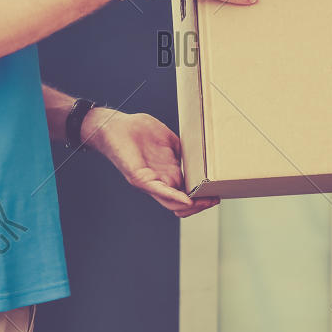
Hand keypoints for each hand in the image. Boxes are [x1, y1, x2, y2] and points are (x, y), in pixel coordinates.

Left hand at [83, 107, 218, 217]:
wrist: (115, 125)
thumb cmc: (138, 130)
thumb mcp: (168, 139)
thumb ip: (180, 150)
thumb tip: (196, 153)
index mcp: (166, 173)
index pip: (186, 192)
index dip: (201, 196)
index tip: (217, 193)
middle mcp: (159, 181)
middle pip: (181, 204)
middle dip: (201, 205)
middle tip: (215, 200)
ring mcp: (149, 182)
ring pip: (172, 203)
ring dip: (192, 205)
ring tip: (207, 201)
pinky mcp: (140, 178)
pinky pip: (159, 191)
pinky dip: (174, 196)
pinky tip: (187, 199)